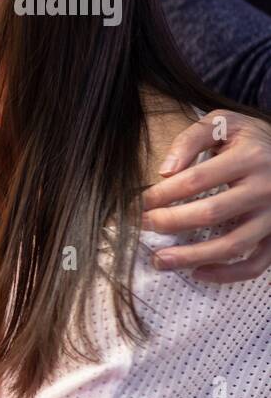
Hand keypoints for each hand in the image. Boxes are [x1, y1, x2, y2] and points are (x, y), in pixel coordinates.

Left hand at [142, 110, 270, 281]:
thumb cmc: (249, 138)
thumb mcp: (223, 123)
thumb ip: (191, 139)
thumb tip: (165, 171)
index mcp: (250, 158)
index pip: (196, 180)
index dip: (162, 194)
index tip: (138, 203)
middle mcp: (266, 189)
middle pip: (211, 213)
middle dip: (169, 223)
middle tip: (141, 226)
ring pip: (233, 244)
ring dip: (192, 257)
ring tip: (160, 261)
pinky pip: (256, 263)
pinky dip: (228, 274)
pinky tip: (198, 273)